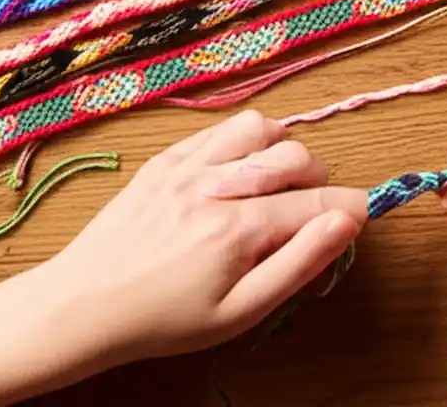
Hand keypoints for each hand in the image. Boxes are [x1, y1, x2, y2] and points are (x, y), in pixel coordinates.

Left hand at [37, 110, 366, 371]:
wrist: (84, 306)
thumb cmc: (163, 320)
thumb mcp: (240, 312)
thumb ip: (298, 264)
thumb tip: (346, 224)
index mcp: (237, 230)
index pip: (319, 204)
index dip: (352, 208)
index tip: (363, 215)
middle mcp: (214, 187)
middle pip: (296, 156)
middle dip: (320, 180)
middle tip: (311, 212)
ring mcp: (185, 167)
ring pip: (259, 127)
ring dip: (282, 148)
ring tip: (278, 182)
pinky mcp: (163, 161)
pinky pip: (218, 129)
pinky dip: (242, 142)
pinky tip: (239, 172)